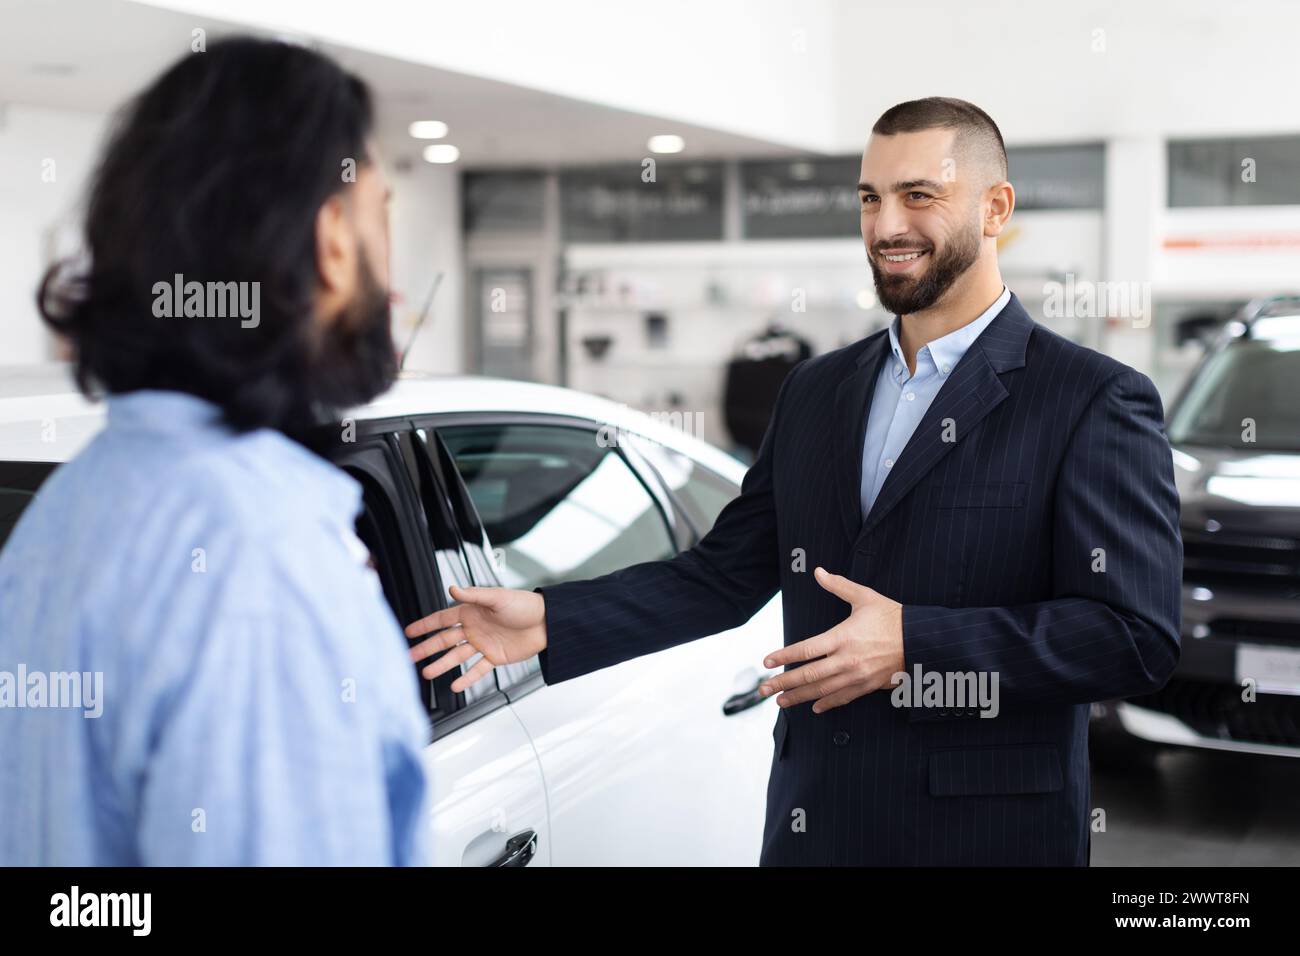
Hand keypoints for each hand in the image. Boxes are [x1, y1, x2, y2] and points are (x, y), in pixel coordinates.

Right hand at [406, 585, 547, 692]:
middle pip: (444, 640)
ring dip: (442, 664)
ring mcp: (483, 643)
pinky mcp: (495, 657)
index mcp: (471, 612)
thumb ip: (474, 595)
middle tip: (409, 656)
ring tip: (427, 672)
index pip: (442, 619)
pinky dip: (467, 677)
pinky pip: (477, 669)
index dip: (424, 625)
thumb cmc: (524, 605)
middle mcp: (474, 628)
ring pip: (457, 656)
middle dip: (426, 648)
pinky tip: (455, 685)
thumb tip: (452, 588)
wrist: (547, 622)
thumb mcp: (497, 597)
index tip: (408, 631)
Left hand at [758, 566, 903, 713]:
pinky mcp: (867, 686)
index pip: (805, 649)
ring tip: (781, 701)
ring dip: (799, 697)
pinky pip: (842, 698)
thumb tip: (818, 571)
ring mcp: (857, 676)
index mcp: (842, 637)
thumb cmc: (893, 617)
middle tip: (764, 689)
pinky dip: (826, 703)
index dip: (783, 656)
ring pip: (821, 690)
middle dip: (783, 683)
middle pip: (808, 675)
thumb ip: (838, 585)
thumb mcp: (865, 597)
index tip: (766, 662)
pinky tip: (814, 707)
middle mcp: (846, 659)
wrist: (921, 640)